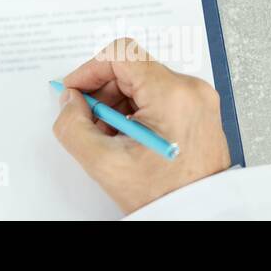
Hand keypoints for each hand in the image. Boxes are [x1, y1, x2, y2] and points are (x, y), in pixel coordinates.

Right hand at [52, 37, 230, 213]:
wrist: (200, 216)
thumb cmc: (165, 196)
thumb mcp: (105, 164)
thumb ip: (73, 126)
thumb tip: (70, 101)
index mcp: (172, 95)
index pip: (120, 55)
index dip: (89, 70)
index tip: (75, 90)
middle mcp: (190, 90)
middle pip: (131, 69)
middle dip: (102, 92)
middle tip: (89, 121)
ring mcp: (198, 99)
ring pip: (143, 82)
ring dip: (117, 103)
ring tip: (110, 135)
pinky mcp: (198, 109)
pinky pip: (157, 95)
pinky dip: (135, 110)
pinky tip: (127, 137)